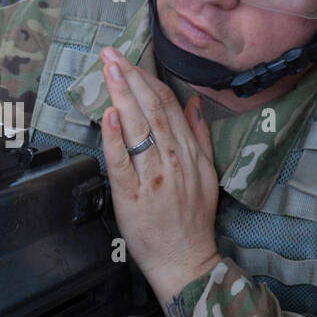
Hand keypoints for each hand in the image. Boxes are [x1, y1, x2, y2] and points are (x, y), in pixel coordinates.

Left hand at [99, 47, 222, 302]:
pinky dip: (116, 138)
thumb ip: (200, 137)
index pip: (167, 106)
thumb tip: (193, 102)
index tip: (129, 59)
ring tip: (109, 71)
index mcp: (190, 154)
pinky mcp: (134, 197)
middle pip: (152, 111)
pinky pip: (123, 163)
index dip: (147, 79)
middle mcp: (174, 161)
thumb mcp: (207, 175)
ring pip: (138, 130)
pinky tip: (109, 115)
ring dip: (122, 97)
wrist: (187, 262)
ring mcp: (154, 178)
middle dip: (131, 78)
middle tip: (111, 54)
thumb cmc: (192, 220)